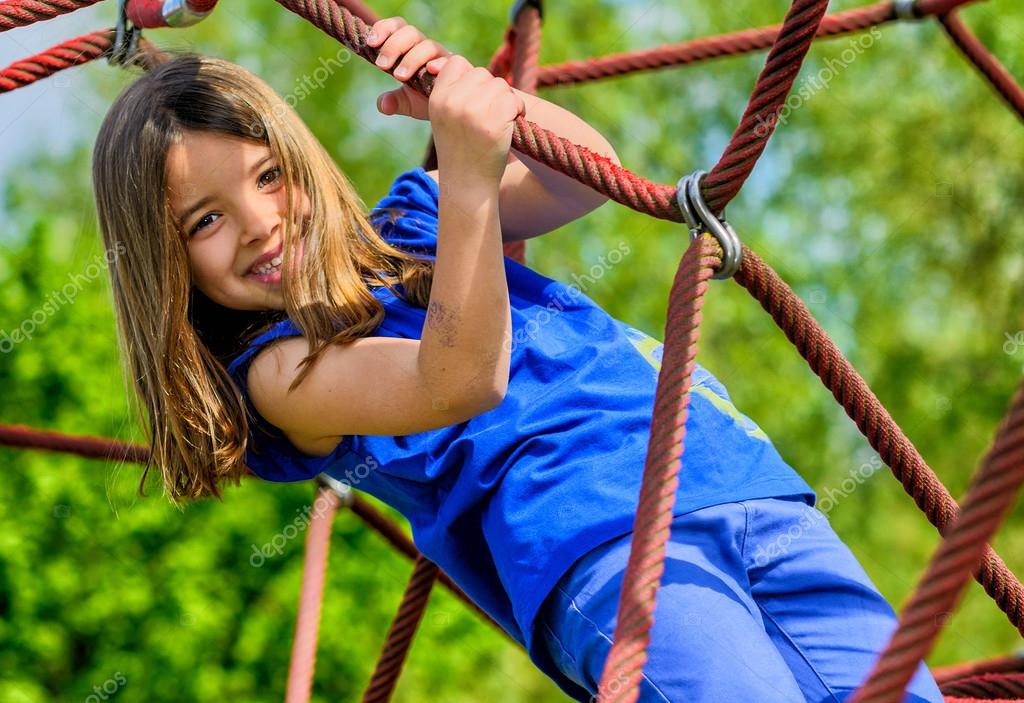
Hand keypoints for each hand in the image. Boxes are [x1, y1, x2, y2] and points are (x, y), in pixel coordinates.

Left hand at [367, 16, 452, 120]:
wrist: (453, 112)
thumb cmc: (428, 100)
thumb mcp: (408, 103)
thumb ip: (393, 102)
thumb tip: (383, 104)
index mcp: (412, 49)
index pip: (398, 28)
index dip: (384, 29)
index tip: (371, 43)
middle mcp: (427, 49)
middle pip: (410, 32)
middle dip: (393, 46)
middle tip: (381, 65)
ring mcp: (444, 58)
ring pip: (427, 45)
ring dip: (411, 58)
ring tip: (399, 77)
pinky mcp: (458, 69)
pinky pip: (450, 61)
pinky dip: (440, 63)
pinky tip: (431, 70)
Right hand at [426, 55, 526, 184]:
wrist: (468, 185)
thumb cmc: (460, 151)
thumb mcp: (445, 119)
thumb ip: (452, 92)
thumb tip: (463, 64)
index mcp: (437, 99)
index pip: (456, 63)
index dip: (470, 77)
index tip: (474, 99)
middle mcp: (452, 102)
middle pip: (482, 74)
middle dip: (491, 91)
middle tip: (490, 114)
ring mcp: (473, 111)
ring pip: (500, 85)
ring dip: (506, 100)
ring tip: (500, 121)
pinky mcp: (494, 121)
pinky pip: (513, 99)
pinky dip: (518, 110)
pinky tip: (510, 125)